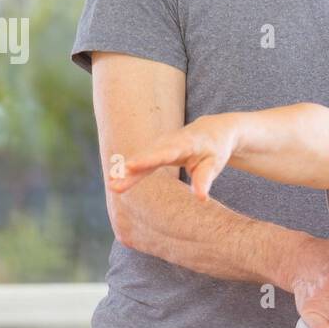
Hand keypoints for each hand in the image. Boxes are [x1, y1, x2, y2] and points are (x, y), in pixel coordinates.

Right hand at [106, 115, 236, 200]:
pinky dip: (131, 170)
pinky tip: (116, 180)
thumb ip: (205, 179)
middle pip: (149, 156)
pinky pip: (143, 160)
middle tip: (114, 182)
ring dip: (127, 172)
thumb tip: (201, 198)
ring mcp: (162, 144)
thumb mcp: (215, 163)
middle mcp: (170, 141)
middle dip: (132, 169)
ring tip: (113, 185)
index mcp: (187, 143)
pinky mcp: (157, 149)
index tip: (131, 166)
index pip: (166, 153)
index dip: (148, 160)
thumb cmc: (215, 149)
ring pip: (143, 158)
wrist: (213, 130)